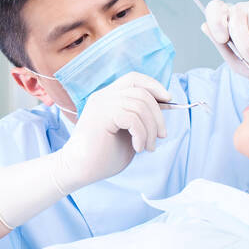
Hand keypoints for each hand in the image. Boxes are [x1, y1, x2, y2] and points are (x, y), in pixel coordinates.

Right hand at [54, 72, 171, 191]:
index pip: (134, 78)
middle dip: (158, 116)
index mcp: (108, 97)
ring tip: (148, 147)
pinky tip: (137, 147)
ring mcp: (101, 104)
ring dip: (150, 130)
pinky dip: (141, 135)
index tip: (168, 100)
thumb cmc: (103, 155)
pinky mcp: (101, 116)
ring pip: (140, 106)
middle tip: (160, 136)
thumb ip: (140, 117)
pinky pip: (132, 118)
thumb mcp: (128, 131)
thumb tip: (165, 104)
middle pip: (142, 93)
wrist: (80, 170)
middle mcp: (103, 96)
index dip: (154, 85)